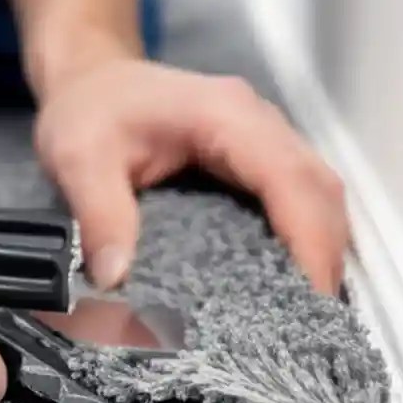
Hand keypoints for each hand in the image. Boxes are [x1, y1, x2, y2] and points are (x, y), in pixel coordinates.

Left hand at [33, 59, 349, 293]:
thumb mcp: (78, 158)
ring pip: (321, 194)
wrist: (92, 80)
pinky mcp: (263, 158)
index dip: (307, 239)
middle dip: (325, 256)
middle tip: (315, 322)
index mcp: (224, 116)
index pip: (288, 178)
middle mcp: (260, 122)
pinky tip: (294, 281)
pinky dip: (309, 238)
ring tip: (308, 310)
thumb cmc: (89, 110)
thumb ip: (99, 215)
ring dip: (324, 249)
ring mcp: (268, 137)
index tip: (312, 297)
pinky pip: (304, 197)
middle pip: (320, 189)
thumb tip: (115, 280)